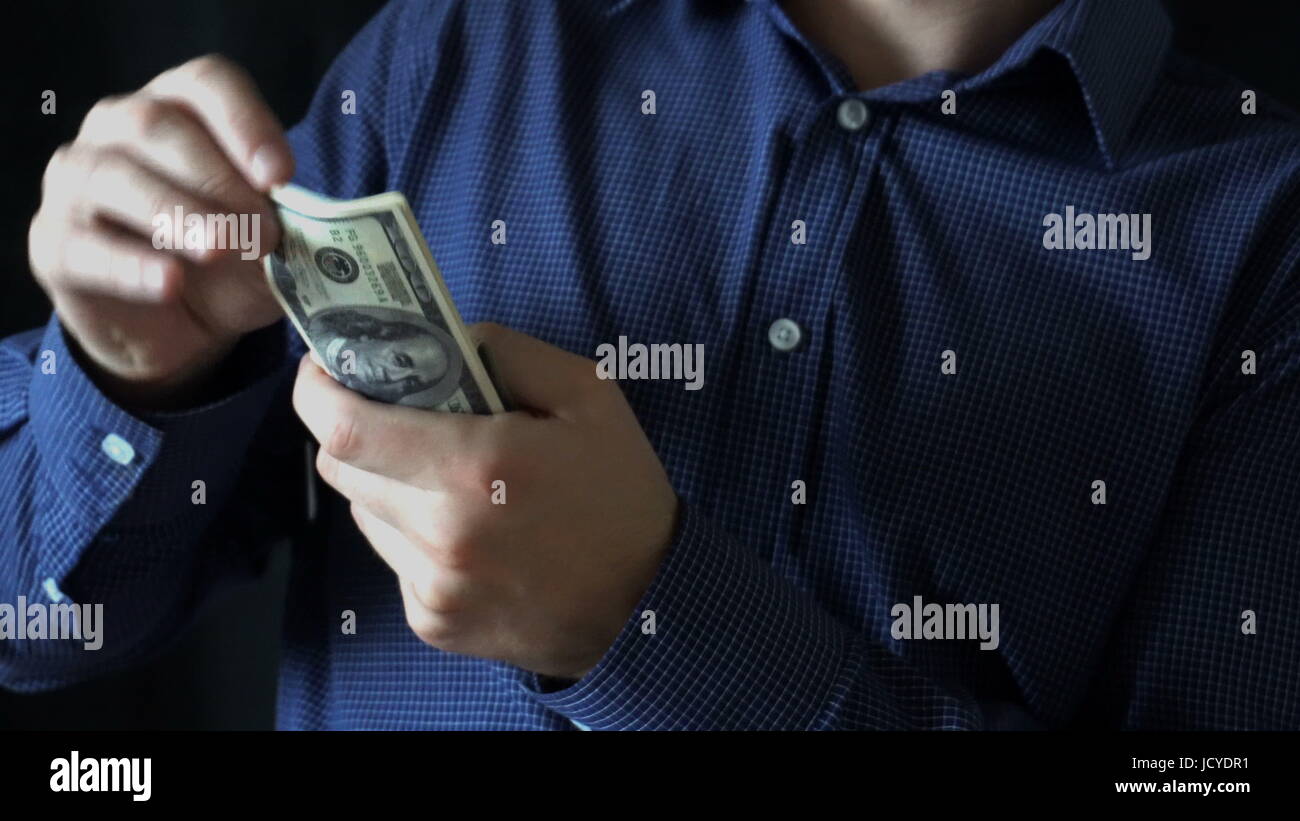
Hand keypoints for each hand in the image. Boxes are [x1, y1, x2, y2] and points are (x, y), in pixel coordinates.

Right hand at [27, 55, 292, 407]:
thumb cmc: (226, 266)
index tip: (280, 176)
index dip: (246, 123)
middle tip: (264, 232)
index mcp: (178, 109)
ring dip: (177, 213)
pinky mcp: (54, 242)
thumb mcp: (267, 246)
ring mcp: (77, 181)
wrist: (172, 326)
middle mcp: (117, 128)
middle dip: (218, 179)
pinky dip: (132, 265)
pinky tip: (171, 282)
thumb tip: (304, 232)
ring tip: (221, 248)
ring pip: (116, 177)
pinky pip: (85, 246)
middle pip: (158, 126)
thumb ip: (284, 229)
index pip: (207, 84)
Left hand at [292, 322, 678, 679]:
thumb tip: (435, 341)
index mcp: (475, 466)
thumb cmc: (621, 492)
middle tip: (391, 413)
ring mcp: (433, 586)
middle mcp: (441, 533)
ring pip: (364, 514)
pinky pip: (394, 559)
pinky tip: (468, 530)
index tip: (324, 368)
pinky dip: (414, 533)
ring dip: (387, 482)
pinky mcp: (433, 623)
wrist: (650, 605)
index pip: (346, 428)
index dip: (317, 391)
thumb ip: (505, 350)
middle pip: (341, 469)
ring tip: (446, 476)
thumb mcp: (587, 394)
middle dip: (353, 430)